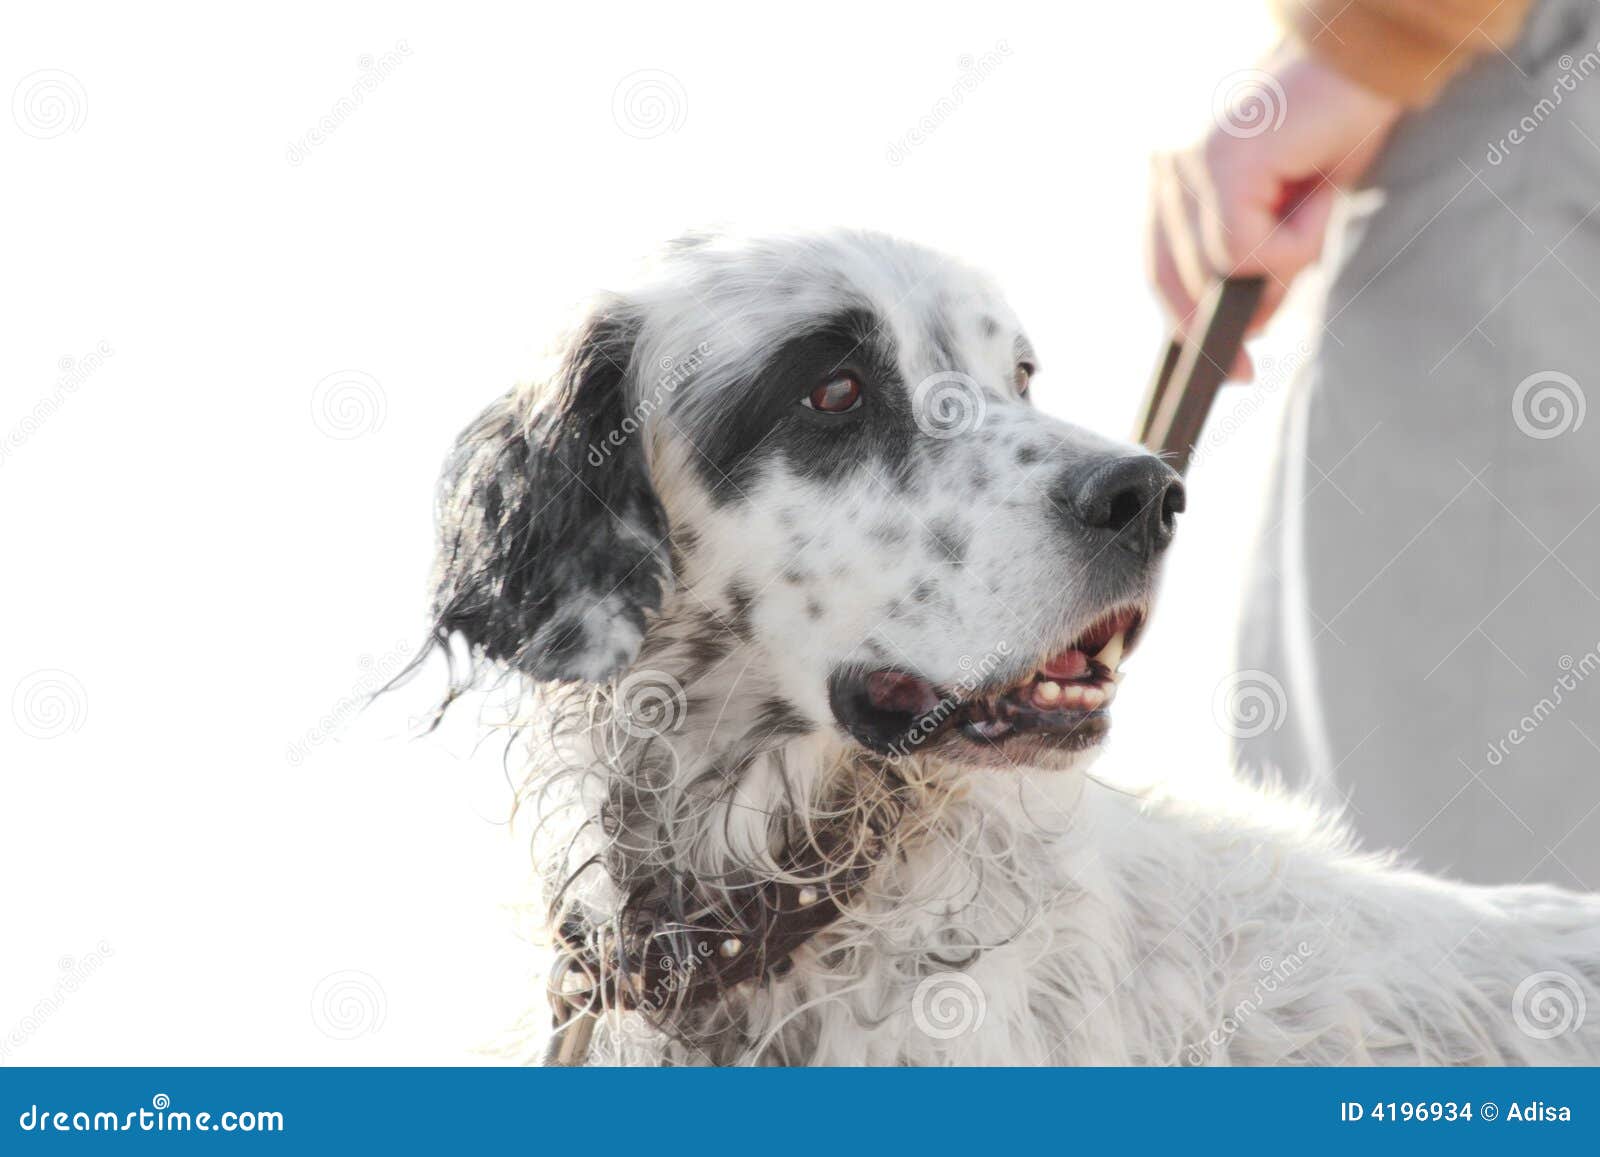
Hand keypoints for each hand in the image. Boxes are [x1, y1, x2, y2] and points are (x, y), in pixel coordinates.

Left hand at [1147, 42, 1401, 377]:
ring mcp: (1185, 161)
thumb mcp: (1290, 207)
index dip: (1186, 322)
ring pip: (1221, 269)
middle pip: (1179, 277)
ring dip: (1285, 260)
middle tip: (1264, 337)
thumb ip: (1255, 257)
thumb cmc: (1335, 121)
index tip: (1226, 367)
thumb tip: (1247, 322)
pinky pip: (1250, 250)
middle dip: (1233, 315)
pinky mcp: (1219, 162)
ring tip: (1317, 205)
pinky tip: (1317, 192)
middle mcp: (1165, 162)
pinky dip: (1297, 240)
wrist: (1372, 53)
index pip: (1158, 265)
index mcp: (1170, 171)